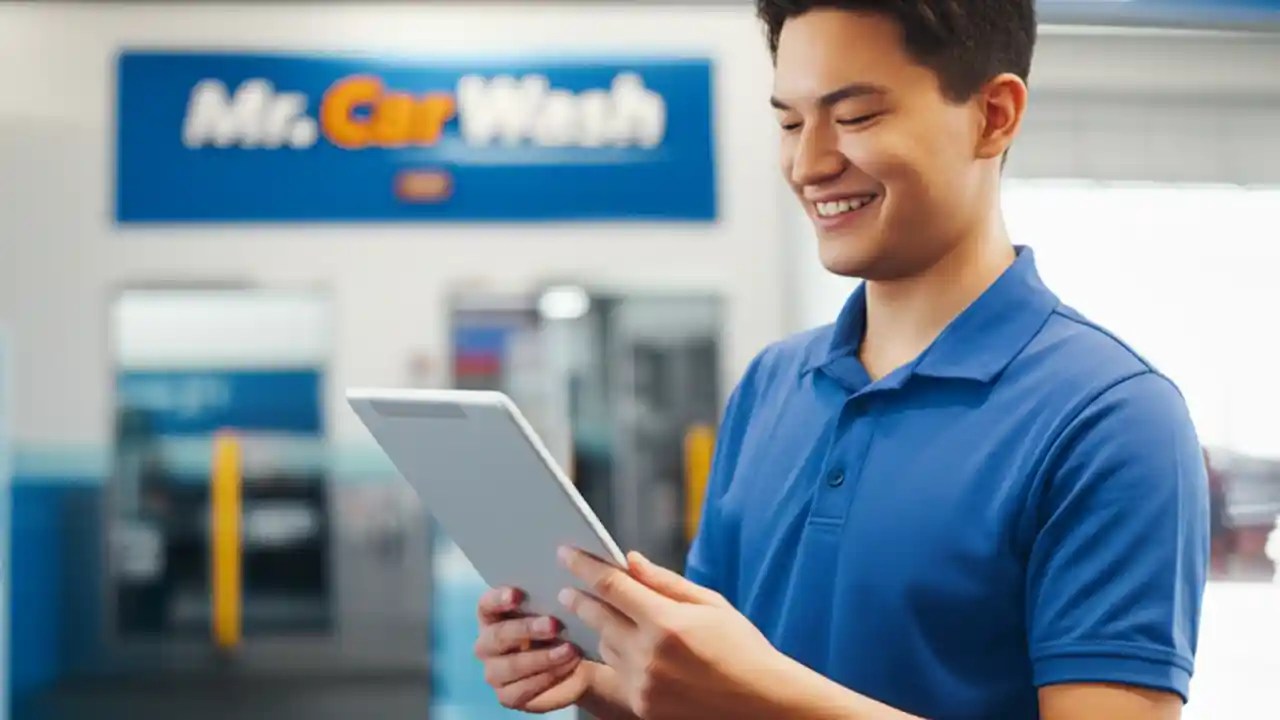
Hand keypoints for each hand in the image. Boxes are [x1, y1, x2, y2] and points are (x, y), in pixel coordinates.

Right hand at [473, 586, 592, 712]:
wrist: (578, 660)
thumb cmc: (562, 625)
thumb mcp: (558, 607)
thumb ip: (549, 595)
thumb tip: (556, 585)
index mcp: (493, 615)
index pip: (487, 604)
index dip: (499, 599)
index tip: (517, 594)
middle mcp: (487, 643)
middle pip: (499, 635)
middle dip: (527, 629)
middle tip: (554, 625)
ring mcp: (494, 671)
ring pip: (511, 665)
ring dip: (542, 657)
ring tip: (569, 649)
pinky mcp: (507, 696)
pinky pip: (522, 688)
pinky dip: (547, 676)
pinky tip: (566, 666)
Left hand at [558, 548, 789, 719]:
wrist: (761, 703)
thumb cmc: (742, 648)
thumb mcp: (710, 604)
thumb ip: (665, 582)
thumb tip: (630, 560)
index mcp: (667, 622)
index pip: (612, 585)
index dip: (584, 566)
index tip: (566, 553)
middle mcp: (650, 655)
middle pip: (597, 616)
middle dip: (579, 598)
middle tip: (568, 589)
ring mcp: (643, 684)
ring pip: (606, 645)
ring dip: (605, 630)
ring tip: (620, 622)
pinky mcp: (642, 706)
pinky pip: (618, 673)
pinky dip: (621, 659)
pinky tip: (636, 651)